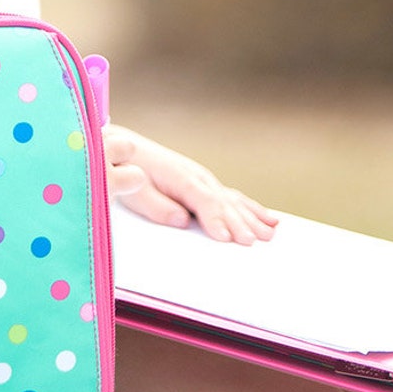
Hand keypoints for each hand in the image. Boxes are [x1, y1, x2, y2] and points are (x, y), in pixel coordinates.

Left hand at [103, 124, 277, 243]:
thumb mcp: (134, 190)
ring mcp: (203, 179)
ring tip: (269, 234)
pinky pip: (232, 197)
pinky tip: (268, 218)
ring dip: (252, 217)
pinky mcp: (205, 184)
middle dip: (239, 223)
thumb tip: (181, 220)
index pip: (203, 201)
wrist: (123, 148)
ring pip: (233, 200)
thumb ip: (157, 206)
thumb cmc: (126, 171)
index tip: (226, 238)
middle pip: (223, 203)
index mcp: (180, 178)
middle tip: (252, 243)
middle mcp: (197, 177)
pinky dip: (251, 208)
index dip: (215, 220)